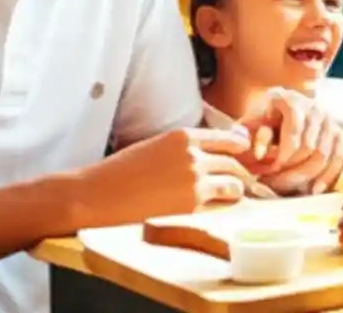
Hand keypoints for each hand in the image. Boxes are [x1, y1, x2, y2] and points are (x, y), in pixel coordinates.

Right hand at [69, 128, 251, 228]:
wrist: (99, 195)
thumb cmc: (121, 172)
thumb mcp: (156, 146)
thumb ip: (185, 147)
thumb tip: (209, 153)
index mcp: (183, 136)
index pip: (228, 138)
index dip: (240, 148)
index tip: (243, 154)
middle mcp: (193, 155)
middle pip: (234, 161)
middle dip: (240, 170)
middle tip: (242, 178)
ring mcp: (195, 179)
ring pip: (234, 183)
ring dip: (236, 189)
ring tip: (232, 194)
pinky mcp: (192, 204)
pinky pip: (222, 202)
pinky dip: (225, 203)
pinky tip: (220, 205)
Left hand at [240, 88, 342, 195]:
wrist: (275, 121)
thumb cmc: (257, 127)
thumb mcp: (248, 129)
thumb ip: (249, 138)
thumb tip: (260, 154)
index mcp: (289, 99)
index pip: (294, 132)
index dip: (282, 156)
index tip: (268, 171)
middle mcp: (313, 106)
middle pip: (309, 147)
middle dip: (291, 170)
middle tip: (274, 184)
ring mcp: (329, 119)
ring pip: (323, 155)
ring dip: (304, 177)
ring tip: (285, 188)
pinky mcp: (339, 133)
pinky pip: (338, 158)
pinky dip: (327, 177)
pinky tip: (312, 190)